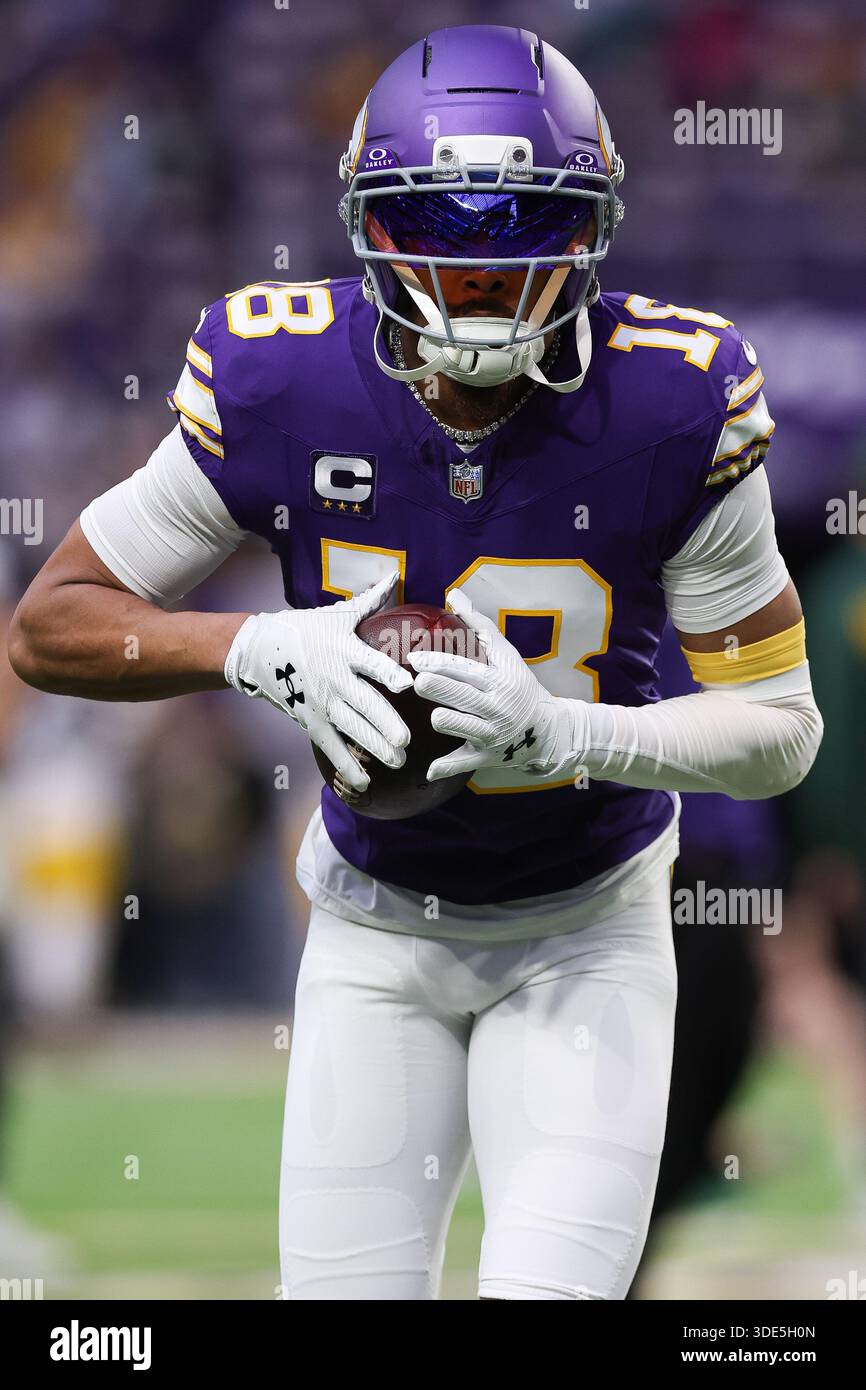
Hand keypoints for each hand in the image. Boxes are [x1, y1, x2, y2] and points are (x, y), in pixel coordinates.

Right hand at [224, 572, 411, 790]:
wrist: (259, 650)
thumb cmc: (306, 629)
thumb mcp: (337, 614)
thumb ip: (370, 600)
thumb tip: (395, 576)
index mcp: (345, 650)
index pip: (370, 662)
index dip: (388, 673)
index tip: (406, 685)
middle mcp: (335, 679)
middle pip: (364, 704)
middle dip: (386, 724)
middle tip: (406, 742)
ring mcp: (321, 702)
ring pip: (351, 729)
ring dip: (373, 747)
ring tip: (397, 762)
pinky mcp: (310, 720)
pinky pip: (330, 746)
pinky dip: (345, 765)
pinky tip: (364, 783)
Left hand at [407, 587, 577, 781]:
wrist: (548, 728)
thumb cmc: (519, 684)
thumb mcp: (505, 654)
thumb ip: (477, 624)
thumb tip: (453, 594)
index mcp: (496, 679)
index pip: (464, 668)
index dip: (439, 662)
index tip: (415, 658)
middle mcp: (494, 705)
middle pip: (459, 694)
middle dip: (437, 687)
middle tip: (417, 681)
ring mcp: (490, 733)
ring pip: (460, 726)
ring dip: (444, 720)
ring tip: (434, 714)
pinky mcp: (486, 756)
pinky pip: (462, 762)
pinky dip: (446, 767)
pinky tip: (428, 769)